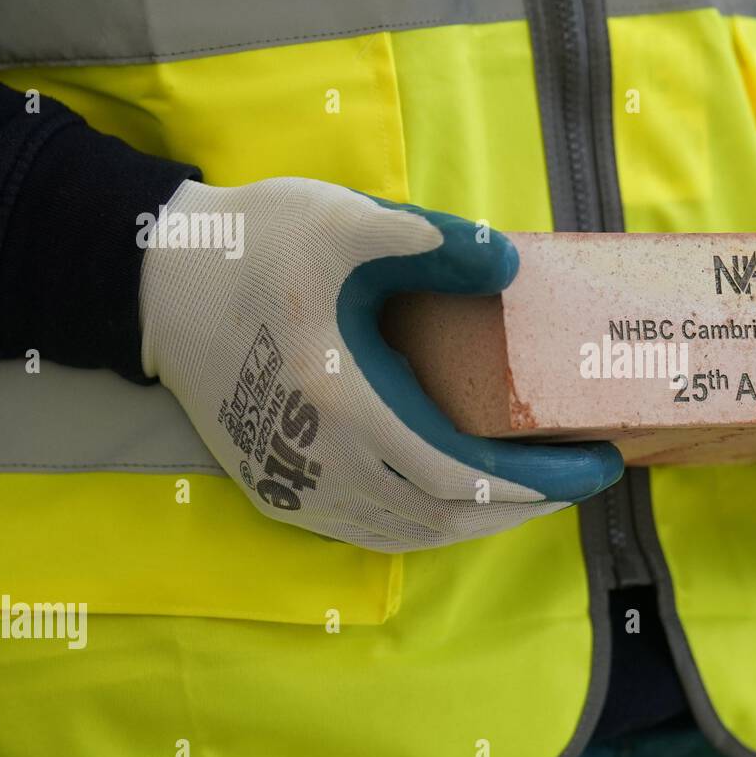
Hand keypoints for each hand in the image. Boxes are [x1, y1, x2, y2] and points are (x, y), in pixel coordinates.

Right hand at [140, 178, 622, 550]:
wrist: (155, 282)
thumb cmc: (253, 246)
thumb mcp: (343, 222)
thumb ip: (431, 241)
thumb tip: (510, 270)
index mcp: (340, 402)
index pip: (464, 472)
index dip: (541, 479)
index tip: (600, 463)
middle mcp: (316, 463)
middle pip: (446, 517)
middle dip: (526, 504)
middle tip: (582, 476)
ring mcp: (291, 485)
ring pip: (410, 534)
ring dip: (481, 520)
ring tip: (536, 490)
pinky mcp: (274, 489)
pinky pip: (372, 530)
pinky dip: (431, 523)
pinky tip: (461, 499)